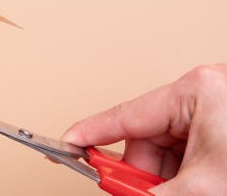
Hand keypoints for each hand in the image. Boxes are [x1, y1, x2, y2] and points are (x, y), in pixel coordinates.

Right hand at [63, 64, 226, 194]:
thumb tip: (122, 194)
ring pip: (165, 149)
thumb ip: (156, 192)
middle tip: (134, 191)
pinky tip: (189, 187)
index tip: (66, 145)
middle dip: (140, 171)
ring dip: (164, 176)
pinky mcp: (219, 129)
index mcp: (194, 91)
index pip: (125, 114)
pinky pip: (183, 152)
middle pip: (146, 139)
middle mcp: (200, 96)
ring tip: (180, 190)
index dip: (90, 133)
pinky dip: (181, 175)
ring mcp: (210, 112)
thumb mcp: (206, 182)